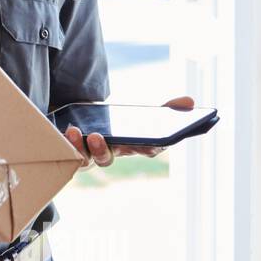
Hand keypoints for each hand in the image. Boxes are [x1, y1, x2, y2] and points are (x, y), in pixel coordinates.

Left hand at [64, 96, 194, 170]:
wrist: (80, 118)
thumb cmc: (114, 120)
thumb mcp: (136, 112)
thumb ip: (163, 108)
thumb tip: (190, 101)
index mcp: (128, 145)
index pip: (144, 150)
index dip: (150, 147)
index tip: (153, 141)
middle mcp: (107, 154)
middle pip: (107, 158)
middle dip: (103, 149)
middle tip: (97, 136)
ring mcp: (87, 155)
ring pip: (84, 158)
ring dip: (80, 145)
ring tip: (78, 131)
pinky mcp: (71, 151)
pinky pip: (70, 153)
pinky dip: (70, 142)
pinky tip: (69, 130)